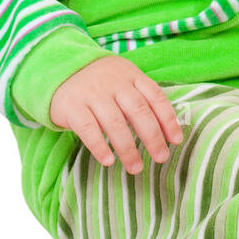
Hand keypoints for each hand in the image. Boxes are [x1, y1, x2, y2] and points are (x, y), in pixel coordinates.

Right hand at [48, 56, 183, 173]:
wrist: (61, 71)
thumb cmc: (103, 83)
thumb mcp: (125, 82)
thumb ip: (144, 99)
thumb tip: (168, 130)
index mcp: (132, 76)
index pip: (155, 97)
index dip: (168, 119)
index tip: (176, 140)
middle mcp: (114, 83)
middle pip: (138, 111)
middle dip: (152, 137)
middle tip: (161, 157)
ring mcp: (92, 94)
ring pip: (114, 123)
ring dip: (127, 148)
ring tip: (136, 167)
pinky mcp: (72, 107)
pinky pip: (87, 129)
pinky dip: (99, 146)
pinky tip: (108, 161)